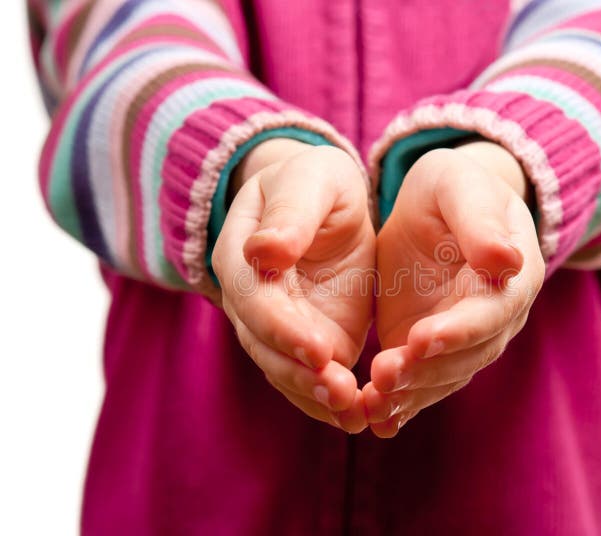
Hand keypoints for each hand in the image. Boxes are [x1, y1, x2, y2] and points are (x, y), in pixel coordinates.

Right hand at [213, 139, 374, 432]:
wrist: (325, 204)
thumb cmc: (316, 183)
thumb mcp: (311, 182)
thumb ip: (291, 212)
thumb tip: (263, 250)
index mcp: (240, 256)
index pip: (253, 299)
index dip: (282, 328)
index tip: (321, 351)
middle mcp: (250, 299)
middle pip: (264, 346)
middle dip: (301, 375)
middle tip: (343, 396)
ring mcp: (276, 325)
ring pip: (285, 370)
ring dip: (317, 397)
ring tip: (355, 414)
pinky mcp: (307, 340)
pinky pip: (311, 378)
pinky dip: (331, 401)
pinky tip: (360, 415)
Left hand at [364, 141, 544, 437]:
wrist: (441, 209)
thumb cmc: (452, 188)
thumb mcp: (460, 187)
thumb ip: (480, 220)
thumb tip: (507, 262)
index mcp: (513, 274)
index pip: (491, 311)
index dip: (459, 330)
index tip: (419, 340)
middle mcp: (498, 316)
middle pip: (469, 355)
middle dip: (426, 370)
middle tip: (382, 376)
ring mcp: (468, 339)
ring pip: (446, 377)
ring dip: (411, 394)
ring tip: (372, 404)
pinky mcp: (435, 351)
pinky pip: (425, 384)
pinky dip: (402, 404)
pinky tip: (375, 419)